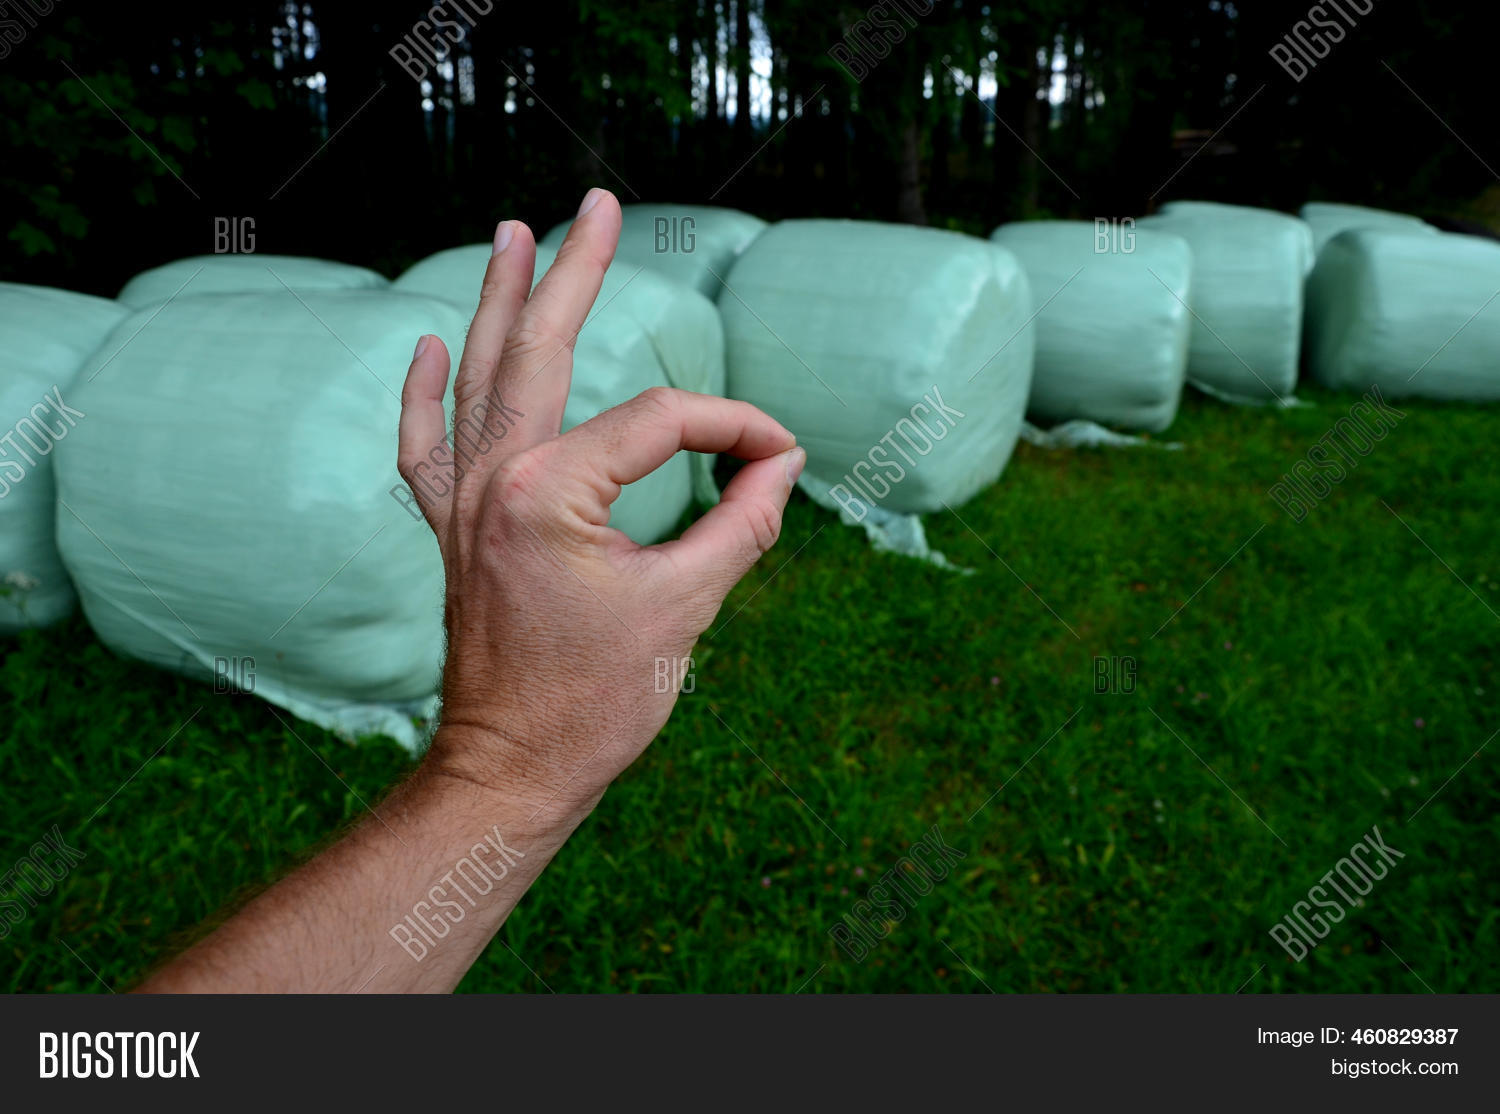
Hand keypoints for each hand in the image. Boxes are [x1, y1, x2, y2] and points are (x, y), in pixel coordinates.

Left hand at [397, 188, 805, 828]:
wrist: (509, 771)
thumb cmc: (596, 702)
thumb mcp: (688, 608)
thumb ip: (743, 522)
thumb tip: (781, 460)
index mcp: (548, 492)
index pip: (662, 421)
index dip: (734, 428)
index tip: (779, 458)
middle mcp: (493, 480)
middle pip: (543, 350)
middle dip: (576, 271)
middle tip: (597, 203)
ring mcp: (463, 503)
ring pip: (482, 377)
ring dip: (502, 302)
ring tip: (515, 233)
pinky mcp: (453, 530)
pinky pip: (427, 446)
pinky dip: (425, 393)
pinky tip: (427, 345)